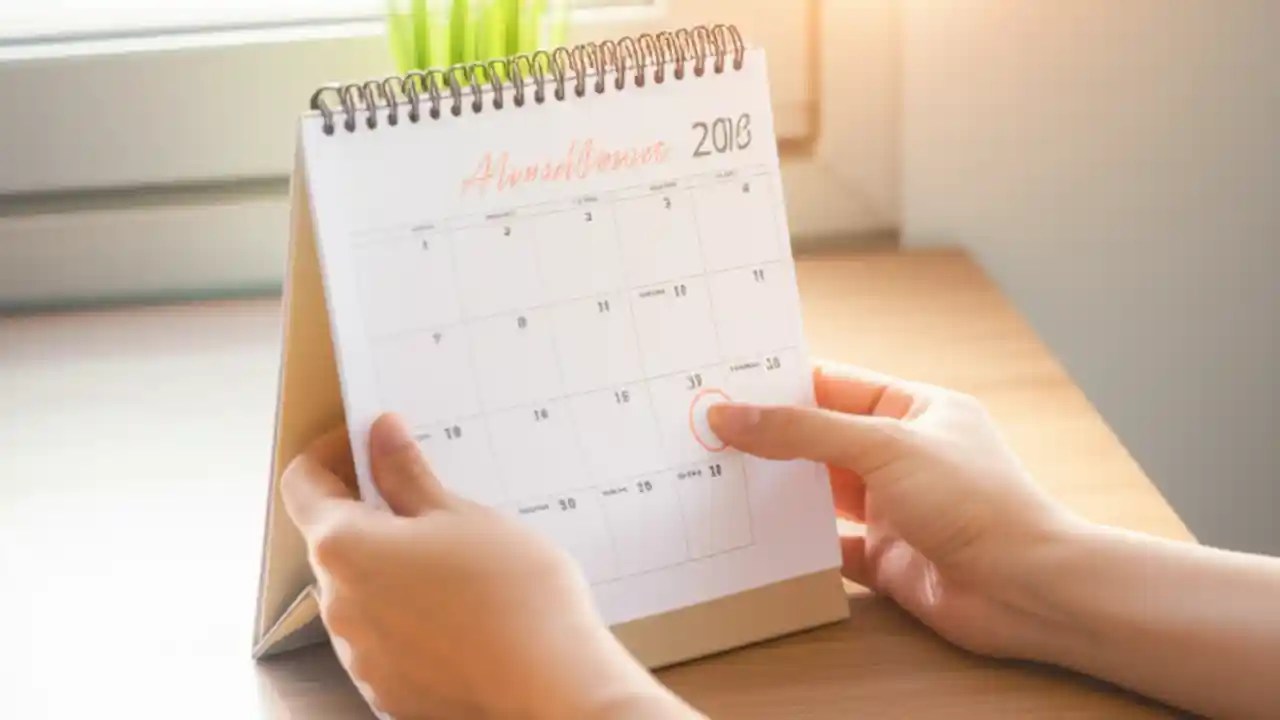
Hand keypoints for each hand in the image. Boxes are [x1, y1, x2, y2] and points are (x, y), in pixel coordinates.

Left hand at [281, 414, 698, 719]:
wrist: (552, 686)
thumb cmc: (513, 595)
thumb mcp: (463, 516)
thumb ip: (407, 475)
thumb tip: (380, 435)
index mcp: (345, 549)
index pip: (304, 485)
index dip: (332, 453)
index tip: (369, 443)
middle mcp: (338, 606)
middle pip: (336, 541)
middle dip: (375, 515)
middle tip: (434, 502)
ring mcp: (360, 656)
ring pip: (364, 593)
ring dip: (394, 570)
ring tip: (461, 566)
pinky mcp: (387, 690)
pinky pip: (387, 639)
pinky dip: (411, 617)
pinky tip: (462, 612)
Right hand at [708, 362, 1083, 658]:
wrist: (1025, 589)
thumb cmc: (977, 501)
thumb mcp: (884, 447)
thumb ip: (804, 432)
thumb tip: (733, 413)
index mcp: (913, 409)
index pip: (833, 385)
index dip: (781, 383)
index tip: (725, 381)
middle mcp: (901, 455)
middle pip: (819, 439)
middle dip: (769, 437)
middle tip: (705, 430)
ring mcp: (892, 507)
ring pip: (819, 492)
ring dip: (777, 489)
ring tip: (716, 477)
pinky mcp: (885, 557)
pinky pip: (827, 545)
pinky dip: (795, 544)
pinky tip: (754, 538)